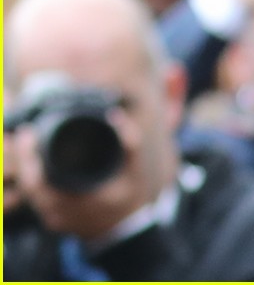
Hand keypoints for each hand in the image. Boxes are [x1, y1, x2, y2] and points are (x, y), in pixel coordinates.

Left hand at [11, 101, 154, 240]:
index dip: (30, 155)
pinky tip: (38, 166)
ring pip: (30, 194)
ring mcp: (55, 219)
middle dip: (25, 158)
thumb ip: (129, 142)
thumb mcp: (134, 170)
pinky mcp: (54, 221)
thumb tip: (115, 116)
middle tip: (26, 136)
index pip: (41, 178)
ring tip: (30, 147)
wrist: (124, 233)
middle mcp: (61, 211)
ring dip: (27, 170)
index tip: (29, 133)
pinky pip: (36, 200)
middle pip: (29, 185)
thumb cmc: (129, 200)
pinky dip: (34, 182)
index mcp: (77, 199)